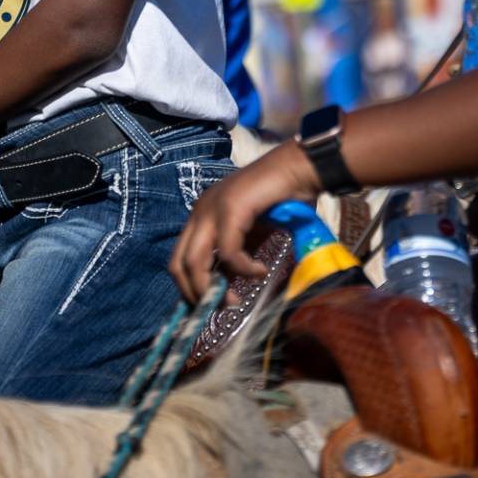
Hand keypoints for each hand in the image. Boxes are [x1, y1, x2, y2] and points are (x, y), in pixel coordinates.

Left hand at [169, 141, 321, 303]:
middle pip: (178, 264)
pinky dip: (243, 269)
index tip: (209, 306)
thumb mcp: (251, 236)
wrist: (300, 169)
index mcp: (201, 216)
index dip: (189, 287)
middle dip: (195, 294)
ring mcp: (211, 208)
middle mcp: (200, 211)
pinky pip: (229, 252)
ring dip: (213, 289)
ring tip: (236, 300)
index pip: (178, 259)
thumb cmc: (280, 200)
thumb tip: (226, 287)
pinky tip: (260, 271)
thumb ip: (235, 257)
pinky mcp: (230, 208)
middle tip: (221, 308)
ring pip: (194, 261)